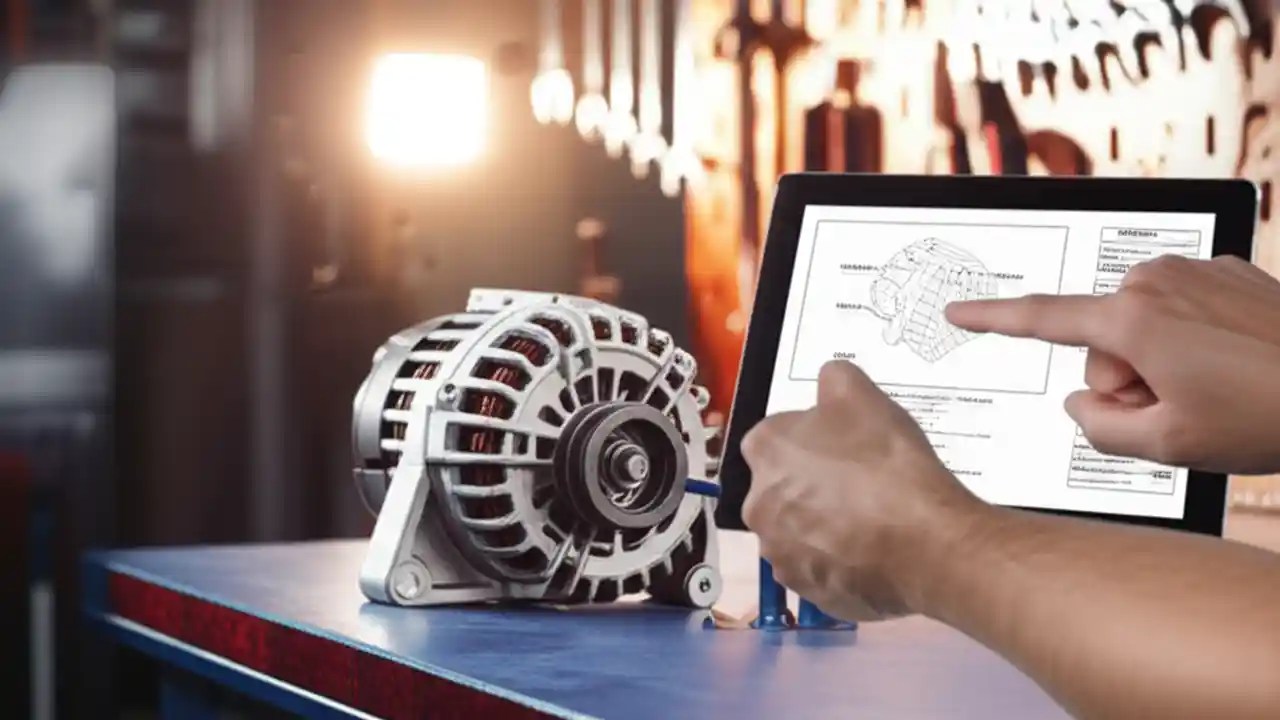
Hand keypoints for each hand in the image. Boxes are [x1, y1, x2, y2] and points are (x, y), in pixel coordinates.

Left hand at [740, 361, 983, 621]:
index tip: (845, 446)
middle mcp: (757, 505)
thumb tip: (826, 383)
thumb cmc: (887, 462)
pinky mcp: (807, 591)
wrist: (924, 545)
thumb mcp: (862, 394)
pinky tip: (873, 553)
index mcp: (764, 451)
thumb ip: (834, 379)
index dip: (812, 438)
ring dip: (823, 525)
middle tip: (860, 483)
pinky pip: (820, 569)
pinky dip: (839, 562)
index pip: (776, 436)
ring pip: (798, 531)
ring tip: (871, 520)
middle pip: (782, 487)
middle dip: (812, 484)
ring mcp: (779, 554)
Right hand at [946, 254, 1279, 473]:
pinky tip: (1234, 366)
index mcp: (1133, 319)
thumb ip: (1098, 428)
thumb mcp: (1167, 446)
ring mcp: (1194, 271)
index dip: (992, 319)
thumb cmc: (1267, 415)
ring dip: (1163, 364)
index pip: (1042, 319)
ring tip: (1218, 390)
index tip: (959, 312)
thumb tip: (1083, 403)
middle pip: (1102, 344)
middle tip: (1181, 411)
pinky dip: (1193, 343)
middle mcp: (1156, 281)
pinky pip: (1180, 312)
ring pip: (1142, 329)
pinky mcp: (1226, 272)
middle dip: (1129, 382)